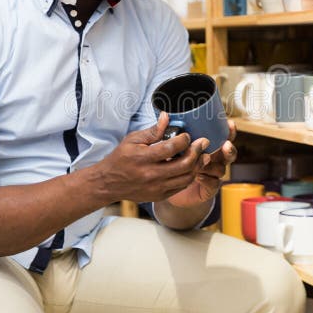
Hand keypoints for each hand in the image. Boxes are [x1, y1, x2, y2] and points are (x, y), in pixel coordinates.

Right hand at [92, 112, 209, 203]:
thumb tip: (166, 116)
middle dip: (197, 152)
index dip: (184, 140)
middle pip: (184, 165)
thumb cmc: (121, 158)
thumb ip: (152, 131)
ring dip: (197, 165)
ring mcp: (157, 187)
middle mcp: (151, 174)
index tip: (187, 135)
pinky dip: (189, 176)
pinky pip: (181, 187)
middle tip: (203, 142)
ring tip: (202, 155)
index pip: (171, 148)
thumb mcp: (133, 140)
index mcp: (143, 158)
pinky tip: (192, 167)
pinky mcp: (160, 195)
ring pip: (186, 178)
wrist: (109, 183)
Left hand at [166, 119, 237, 208]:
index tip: (229, 123)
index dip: (229, 131)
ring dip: (213, 165)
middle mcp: (214, 160)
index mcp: (209, 146)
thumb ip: (170, 132)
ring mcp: (213, 174)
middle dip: (229, 148)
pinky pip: (214, 184)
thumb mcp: (170, 146)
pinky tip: (199, 176)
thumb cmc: (171, 162)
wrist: (169, 188)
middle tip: (225, 145)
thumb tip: (164, 116)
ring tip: (203, 161)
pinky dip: (208, 179)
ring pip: (221, 169)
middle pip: (229, 153)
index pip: (224, 137)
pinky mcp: (208, 188)